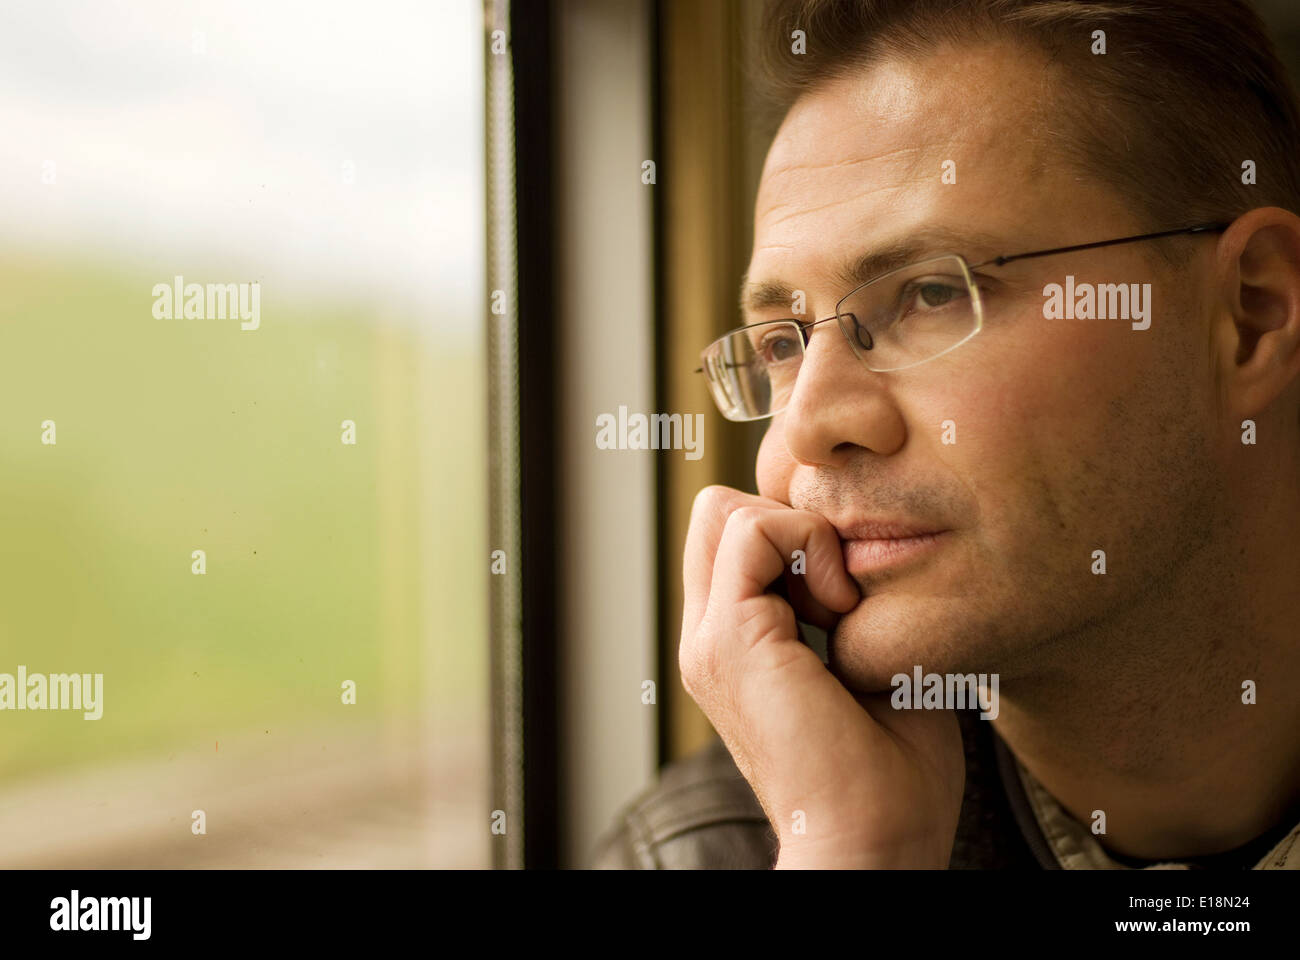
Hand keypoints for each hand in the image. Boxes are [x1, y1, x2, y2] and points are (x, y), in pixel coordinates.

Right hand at [679, 486, 964, 867]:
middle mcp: (709, 639)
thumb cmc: (891, 783)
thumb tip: (867, 563)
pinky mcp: (730, 641)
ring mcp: (711, 640)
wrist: (873, 846)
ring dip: (800, 535)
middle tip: (840, 591)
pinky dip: (808, 547)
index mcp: (735, 650)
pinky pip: (753, 532)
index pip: (735, 539)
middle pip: (716, 511)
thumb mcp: (869, 673)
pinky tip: (843, 611)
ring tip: (842, 607)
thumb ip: (852, 616)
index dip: (795, 538)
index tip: (850, 597)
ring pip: (726, 508)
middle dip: (786, 523)